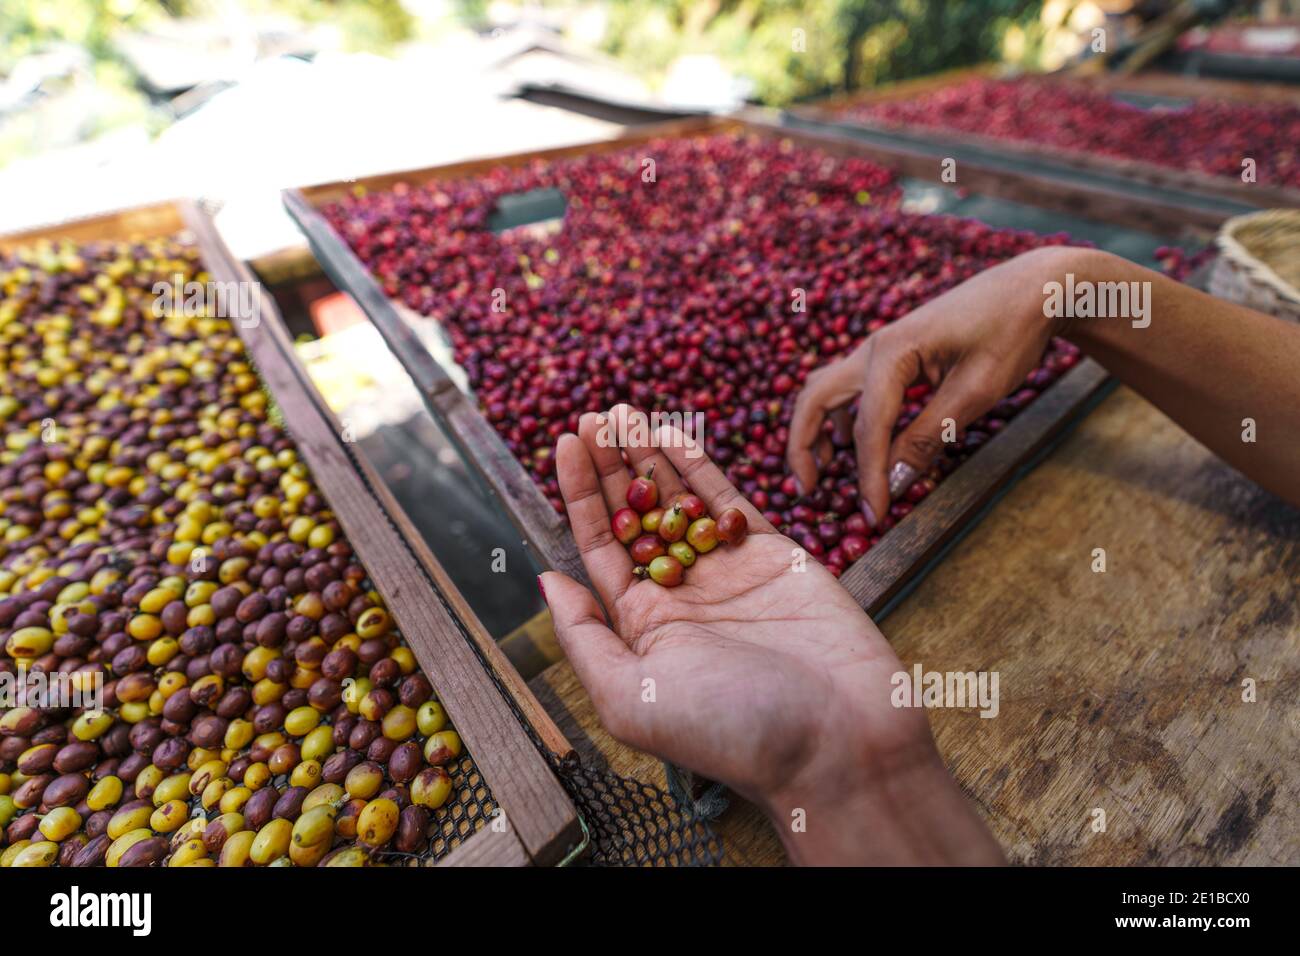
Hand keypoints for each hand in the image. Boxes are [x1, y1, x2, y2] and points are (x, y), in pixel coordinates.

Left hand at [542, 405, 1002, 863]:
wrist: (839, 744)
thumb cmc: (731, 732)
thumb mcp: (630, 696)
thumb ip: (584, 636)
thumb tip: (546, 581)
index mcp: (643, 628)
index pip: (600, 546)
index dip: (581, 493)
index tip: (563, 444)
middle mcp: (681, 596)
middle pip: (635, 514)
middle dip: (611, 465)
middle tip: (590, 416)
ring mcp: (729, 572)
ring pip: (679, 499)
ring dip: (649, 456)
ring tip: (621, 412)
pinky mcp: (776, 556)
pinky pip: (731, 500)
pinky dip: (701, 466)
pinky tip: (673, 434)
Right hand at [787, 247, 1064, 528]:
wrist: (1033, 289)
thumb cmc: (1009, 333)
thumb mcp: (975, 391)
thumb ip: (928, 437)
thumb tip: (894, 482)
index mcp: (891, 353)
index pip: (868, 427)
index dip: (868, 477)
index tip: (873, 516)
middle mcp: (874, 348)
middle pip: (815, 398)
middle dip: (802, 446)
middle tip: (807, 490)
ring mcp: (880, 348)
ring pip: (824, 389)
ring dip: (814, 430)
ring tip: (823, 472)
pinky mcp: (893, 354)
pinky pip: (850, 387)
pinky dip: (840, 417)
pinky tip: (851, 442)